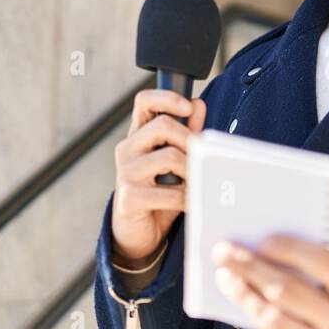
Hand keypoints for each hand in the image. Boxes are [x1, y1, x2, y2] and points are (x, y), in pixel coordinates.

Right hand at [111, 89, 206, 263]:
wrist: (137, 231)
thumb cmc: (158, 191)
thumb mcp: (174, 159)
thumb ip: (185, 132)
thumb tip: (198, 104)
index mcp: (138, 135)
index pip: (144, 101)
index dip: (167, 97)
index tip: (188, 107)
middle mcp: (127, 149)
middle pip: (163, 125)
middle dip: (190, 140)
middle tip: (202, 158)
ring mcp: (125, 173)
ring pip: (169, 157)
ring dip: (192, 171)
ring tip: (198, 182)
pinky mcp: (128, 198)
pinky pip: (169, 192)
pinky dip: (187, 198)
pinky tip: (192, 203)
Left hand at [213, 236, 328, 328]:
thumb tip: (274, 252)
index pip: (327, 266)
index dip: (293, 250)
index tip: (263, 240)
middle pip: (290, 292)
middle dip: (252, 269)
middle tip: (224, 252)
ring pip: (276, 321)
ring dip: (245, 295)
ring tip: (225, 277)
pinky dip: (259, 319)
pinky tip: (245, 302)